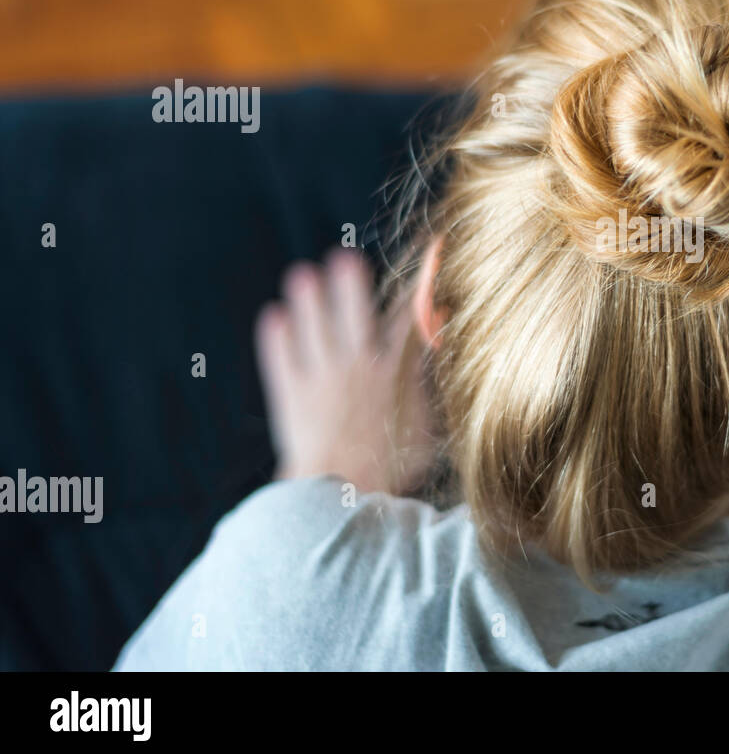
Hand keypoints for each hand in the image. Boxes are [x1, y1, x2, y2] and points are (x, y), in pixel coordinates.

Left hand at [254, 248, 432, 493]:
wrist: (340, 494)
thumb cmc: (389, 469)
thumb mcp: (423, 430)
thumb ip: (424, 393)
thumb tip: (430, 367)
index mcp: (393, 373)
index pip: (407, 318)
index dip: (416, 286)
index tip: (421, 260)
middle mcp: (356, 367)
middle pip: (353, 311)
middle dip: (349, 282)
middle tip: (344, 258)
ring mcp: (320, 379)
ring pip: (312, 327)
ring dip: (307, 299)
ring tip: (302, 276)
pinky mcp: (290, 396)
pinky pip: (280, 358)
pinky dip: (276, 337)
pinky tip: (272, 317)